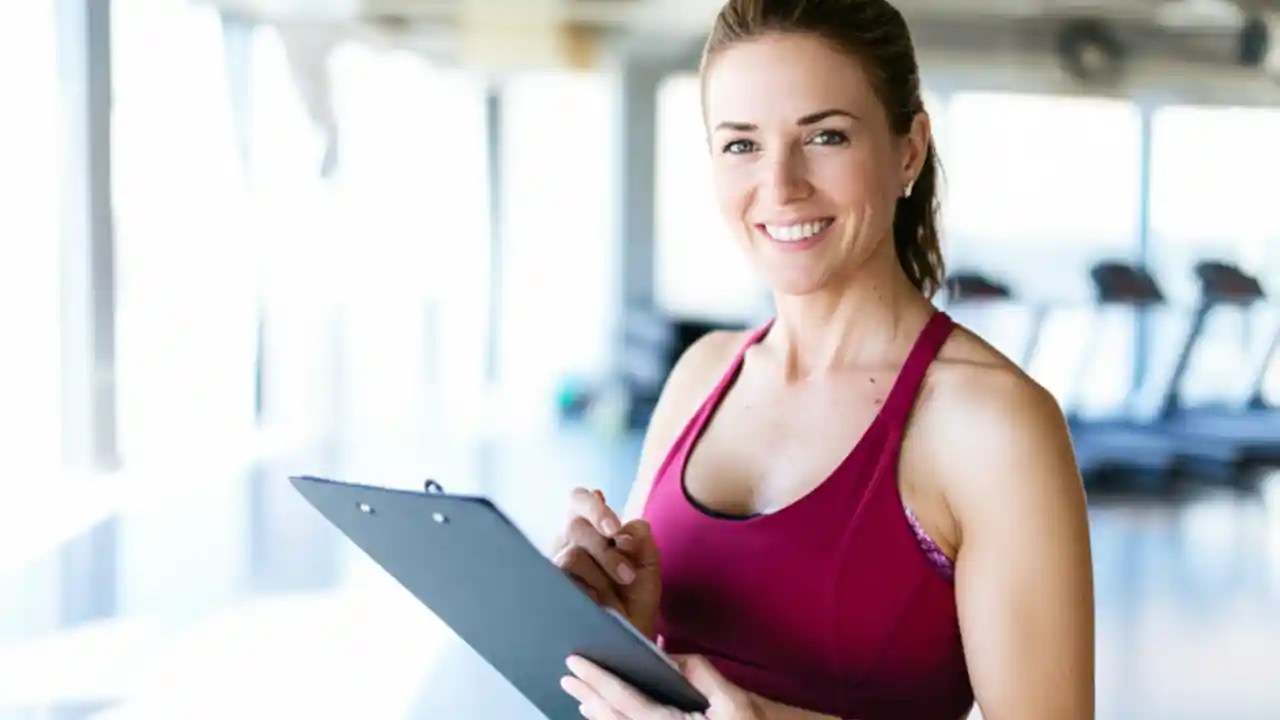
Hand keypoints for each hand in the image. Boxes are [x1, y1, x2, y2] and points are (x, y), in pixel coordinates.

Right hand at [550, 487, 661, 638]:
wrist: (630, 636)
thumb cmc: (636, 597)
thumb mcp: (647, 562)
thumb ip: (638, 536)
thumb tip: (619, 530)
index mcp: (591, 529)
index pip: (578, 500)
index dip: (592, 507)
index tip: (613, 530)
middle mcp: (569, 543)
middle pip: (576, 525)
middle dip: (607, 552)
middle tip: (628, 576)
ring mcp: (557, 567)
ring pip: (572, 553)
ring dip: (602, 574)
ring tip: (617, 594)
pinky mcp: (552, 588)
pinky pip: (564, 578)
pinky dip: (589, 589)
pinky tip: (599, 602)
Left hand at [562, 654, 762, 719]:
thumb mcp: (729, 698)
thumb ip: (698, 672)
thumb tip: (665, 654)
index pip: (624, 698)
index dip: (597, 680)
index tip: (576, 663)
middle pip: (611, 717)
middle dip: (588, 694)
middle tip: (566, 676)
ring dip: (595, 711)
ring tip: (578, 692)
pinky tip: (599, 713)